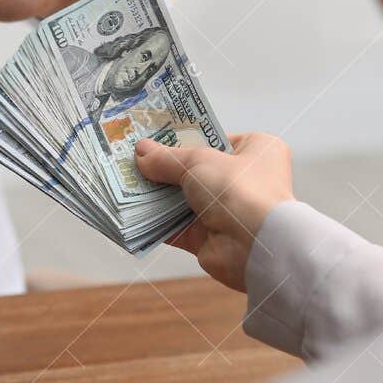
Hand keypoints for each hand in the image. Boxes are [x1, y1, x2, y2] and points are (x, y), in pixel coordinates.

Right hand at [133, 132, 295, 291]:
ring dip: (157, 196)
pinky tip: (131, 212)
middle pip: (196, 170)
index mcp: (257, 151)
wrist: (255, 245)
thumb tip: (141, 152)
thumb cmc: (240, 189)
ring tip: (126, 183)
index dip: (185, 138)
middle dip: (165, 169)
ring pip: (184, 200)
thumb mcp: (199, 161)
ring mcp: (227, 211)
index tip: (155, 137)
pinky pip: (177, 227)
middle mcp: (245, 181)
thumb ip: (167, 158)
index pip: (216, 139)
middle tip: (134, 160)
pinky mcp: (210, 238)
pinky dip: (156, 222)